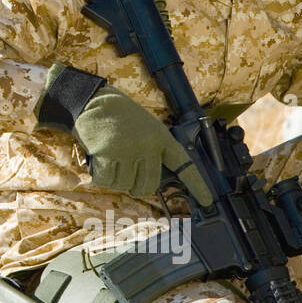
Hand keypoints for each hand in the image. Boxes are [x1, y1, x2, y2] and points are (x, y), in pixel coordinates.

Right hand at [71, 84, 212, 206]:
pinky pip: (106, 181)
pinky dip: (100, 175)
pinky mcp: (108, 154)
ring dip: (115, 179)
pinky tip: (99, 159)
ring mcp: (129, 150)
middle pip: (147, 186)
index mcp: (161, 138)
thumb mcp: (146, 128)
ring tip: (110, 158)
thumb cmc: (119, 117)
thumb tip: (149, 183)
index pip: (184, 164)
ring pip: (124, 185)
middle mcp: (148, 146)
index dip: (197, 185)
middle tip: (125, 174)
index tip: (207, 201)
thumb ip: (153, 152)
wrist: (94, 101)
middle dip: (135, 187)